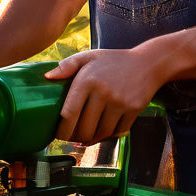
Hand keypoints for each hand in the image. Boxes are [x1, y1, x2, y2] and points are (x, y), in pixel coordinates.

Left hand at [46, 48, 160, 144]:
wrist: (148, 63)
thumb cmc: (113, 60)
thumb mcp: (89, 57)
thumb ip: (67, 65)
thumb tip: (47, 77)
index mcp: (87, 79)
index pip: (69, 113)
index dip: (62, 130)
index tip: (58, 134)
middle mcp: (103, 92)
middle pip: (84, 128)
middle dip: (75, 137)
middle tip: (71, 137)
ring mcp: (119, 102)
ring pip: (99, 133)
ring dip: (90, 139)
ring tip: (84, 137)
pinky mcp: (133, 110)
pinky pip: (115, 132)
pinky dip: (106, 136)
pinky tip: (99, 133)